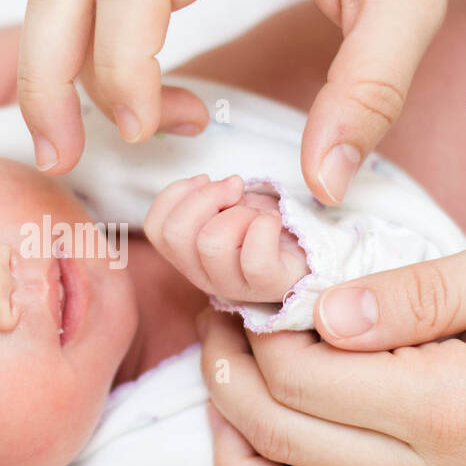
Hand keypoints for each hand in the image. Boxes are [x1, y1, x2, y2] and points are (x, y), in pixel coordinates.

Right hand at [144, 174, 305, 303]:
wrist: (309, 248)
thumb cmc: (263, 224)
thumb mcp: (228, 203)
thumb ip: (208, 194)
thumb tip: (215, 183)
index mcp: (188, 255)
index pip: (156, 227)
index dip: (176, 194)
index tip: (206, 179)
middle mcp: (204, 275)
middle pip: (176, 233)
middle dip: (206, 197)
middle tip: (234, 190)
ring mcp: (234, 285)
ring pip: (211, 243)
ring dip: (239, 214)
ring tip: (257, 214)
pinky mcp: (267, 285)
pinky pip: (254, 258)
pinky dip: (265, 226)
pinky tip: (273, 221)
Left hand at [198, 227, 465, 465]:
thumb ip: (415, 291)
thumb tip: (319, 306)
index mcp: (450, 407)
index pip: (299, 371)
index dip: (255, 317)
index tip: (249, 269)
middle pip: (273, 428)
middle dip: (227, 360)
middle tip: (219, 301)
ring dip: (235, 420)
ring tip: (231, 352)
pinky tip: (264, 417)